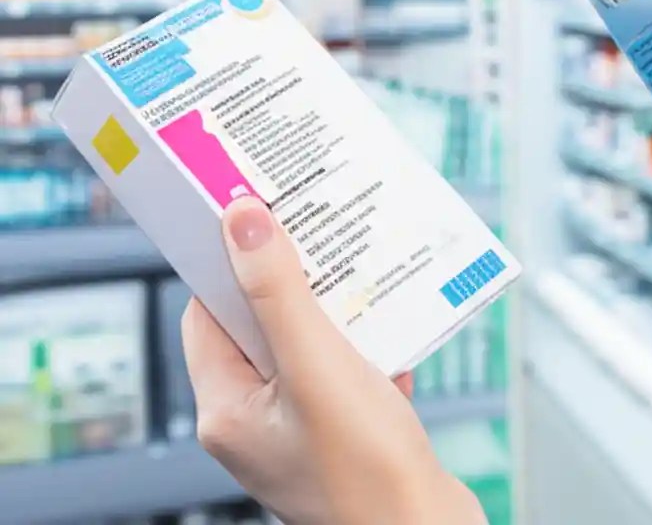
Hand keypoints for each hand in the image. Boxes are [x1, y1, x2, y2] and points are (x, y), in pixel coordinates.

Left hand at [182, 196, 486, 524]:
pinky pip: (351, 374)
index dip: (232, 264)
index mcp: (227, 411)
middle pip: (263, 325)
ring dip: (343, 313)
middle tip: (323, 237)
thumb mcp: (318, 368)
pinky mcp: (347, 438)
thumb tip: (241, 222)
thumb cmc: (368, 473)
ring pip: (312, 347)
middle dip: (298, 282)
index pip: (209, 314)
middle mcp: (257, 423)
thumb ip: (278, 294)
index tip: (260, 218)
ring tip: (370, 281)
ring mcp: (303, 432)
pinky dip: (374, 348)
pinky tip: (402, 333)